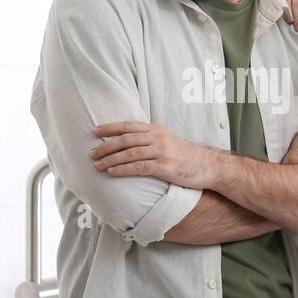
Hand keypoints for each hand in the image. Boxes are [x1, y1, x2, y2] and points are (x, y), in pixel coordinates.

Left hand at [90, 121, 217, 188]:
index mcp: (156, 130)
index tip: (94, 131)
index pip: (128, 126)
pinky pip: (138, 167)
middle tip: (90, 153)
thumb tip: (129, 142)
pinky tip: (112, 172)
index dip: (109, 128)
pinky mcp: (164, 167)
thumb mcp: (168, 141)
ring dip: (110, 159)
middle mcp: (157, 138)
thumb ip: (150, 139)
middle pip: (124, 139)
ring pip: (129, 153)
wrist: (207, 166)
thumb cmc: (185, 156)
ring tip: (96, 166)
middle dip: (105, 146)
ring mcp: (161, 151)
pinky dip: (122, 169)